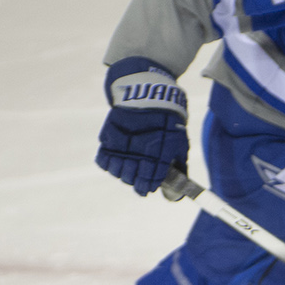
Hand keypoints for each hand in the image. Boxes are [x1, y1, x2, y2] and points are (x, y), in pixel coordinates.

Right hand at [96, 58, 187, 195]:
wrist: (147, 94)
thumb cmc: (167, 121)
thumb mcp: (179, 141)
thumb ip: (179, 163)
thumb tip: (180, 185)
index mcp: (159, 154)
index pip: (150, 178)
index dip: (147, 187)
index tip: (145, 190)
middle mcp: (139, 151)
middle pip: (131, 178)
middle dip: (134, 182)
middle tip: (136, 181)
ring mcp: (123, 145)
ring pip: (117, 170)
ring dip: (121, 173)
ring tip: (125, 170)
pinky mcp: (109, 137)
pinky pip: (103, 159)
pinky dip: (107, 163)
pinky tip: (114, 161)